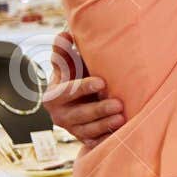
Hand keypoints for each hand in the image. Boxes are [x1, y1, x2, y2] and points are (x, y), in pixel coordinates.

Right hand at [41, 31, 124, 146]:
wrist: (76, 104)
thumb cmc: (74, 79)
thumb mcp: (68, 67)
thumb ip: (64, 52)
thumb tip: (65, 34)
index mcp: (54, 96)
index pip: (68, 91)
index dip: (83, 87)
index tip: (102, 82)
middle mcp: (60, 115)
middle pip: (80, 114)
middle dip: (99, 109)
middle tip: (118, 104)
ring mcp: (73, 129)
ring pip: (89, 130)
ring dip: (105, 125)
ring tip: (122, 118)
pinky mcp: (84, 139)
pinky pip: (95, 142)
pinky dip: (107, 139)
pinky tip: (120, 135)